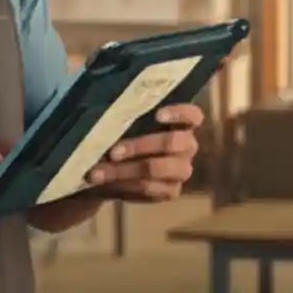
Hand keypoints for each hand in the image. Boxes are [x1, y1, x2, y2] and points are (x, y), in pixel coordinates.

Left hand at [84, 103, 202, 201]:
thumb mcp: (123, 121)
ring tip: (98, 172)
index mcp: (181, 123)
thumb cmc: (122, 134)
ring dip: (125, 170)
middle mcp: (187, 145)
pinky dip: (124, 185)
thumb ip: (124, 112)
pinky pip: (149, 188)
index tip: (157, 115)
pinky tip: (106, 182)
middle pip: (173, 142)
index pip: (193, 115)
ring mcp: (182, 170)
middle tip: (113, 152)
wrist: (112, 168)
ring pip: (158, 168)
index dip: (179, 113)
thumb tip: (107, 101)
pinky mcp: (171, 191)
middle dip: (140, 145)